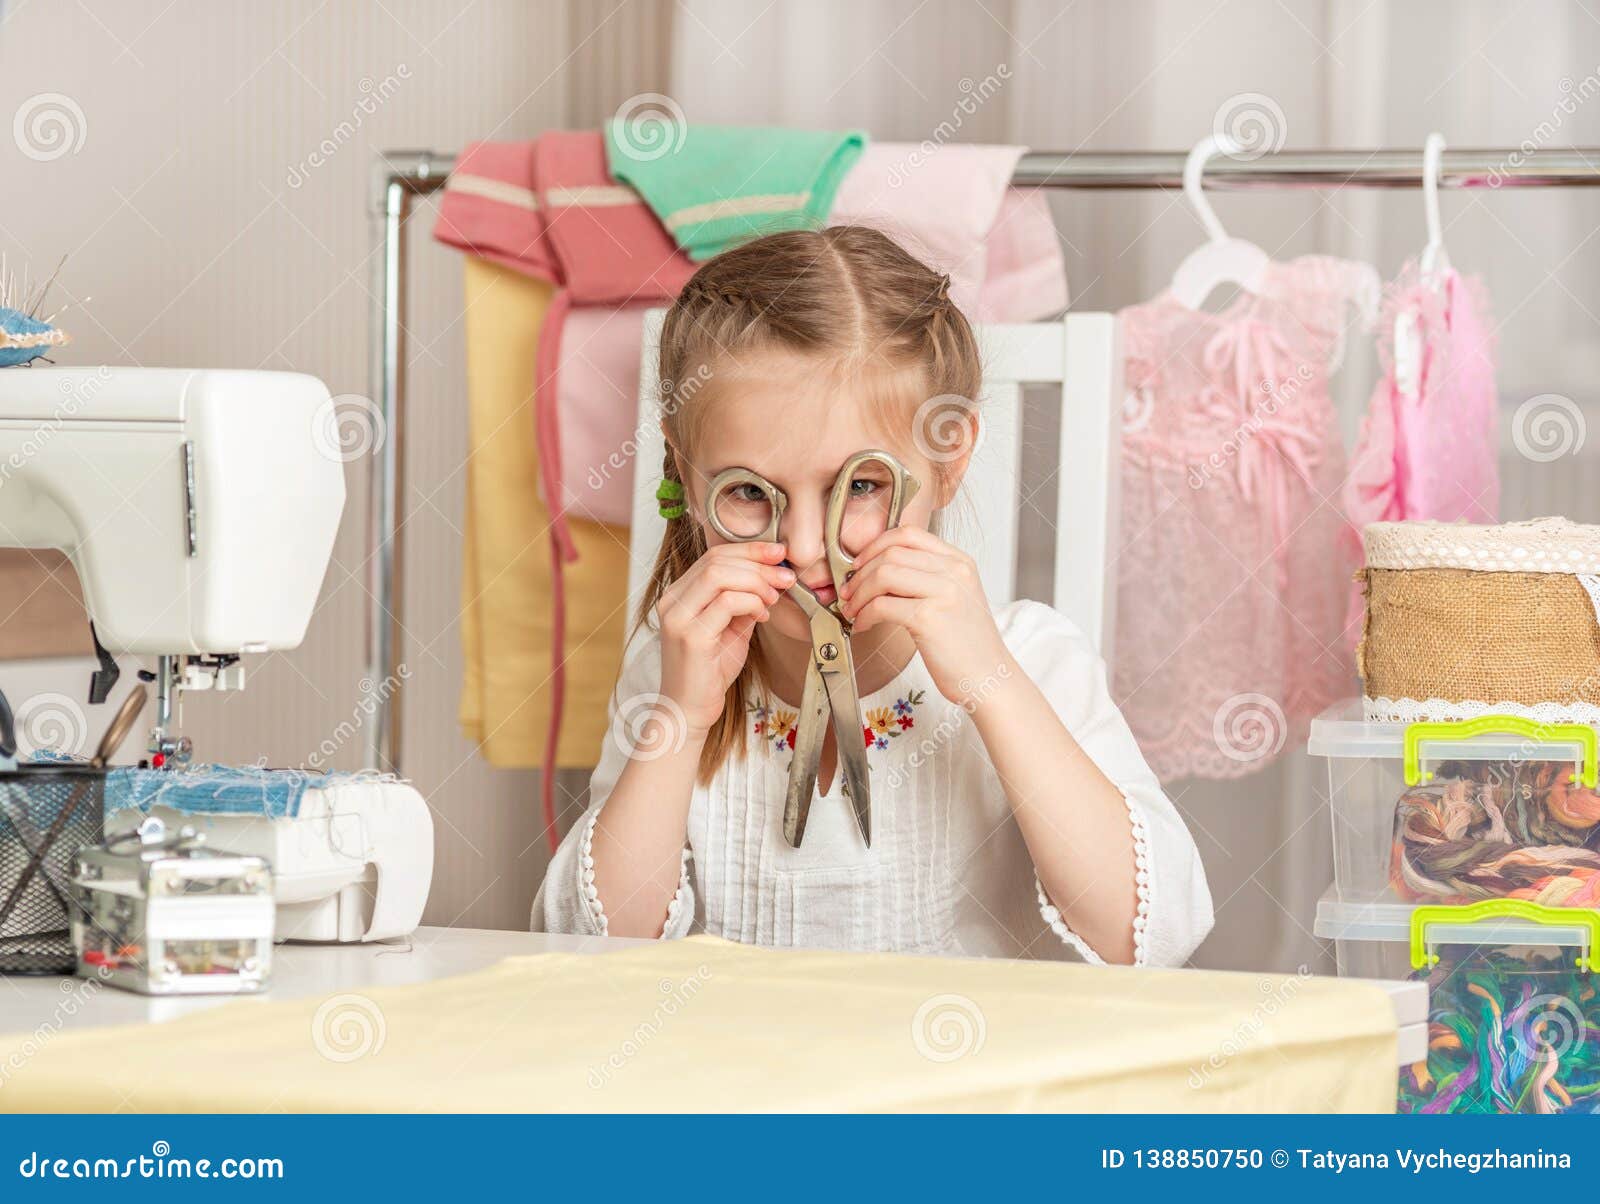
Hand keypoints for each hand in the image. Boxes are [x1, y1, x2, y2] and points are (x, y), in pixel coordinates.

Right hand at [655, 542, 793, 734]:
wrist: (689, 710)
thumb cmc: (709, 672)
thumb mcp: (731, 628)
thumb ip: (745, 602)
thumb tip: (771, 579)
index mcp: (679, 594)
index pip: (714, 555)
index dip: (750, 549)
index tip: (778, 553)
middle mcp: (672, 601)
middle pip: (717, 560)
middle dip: (758, 564)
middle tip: (785, 577)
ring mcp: (678, 617)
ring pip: (720, 576)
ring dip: (756, 582)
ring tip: (774, 598)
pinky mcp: (691, 636)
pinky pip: (726, 603)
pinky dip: (752, 603)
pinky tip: (763, 616)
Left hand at [838, 527, 1012, 708]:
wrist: (988, 678)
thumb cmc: (967, 645)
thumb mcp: (955, 597)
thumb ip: (926, 577)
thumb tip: (877, 569)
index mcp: (959, 561)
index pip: (908, 534)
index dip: (876, 546)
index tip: (860, 564)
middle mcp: (954, 571)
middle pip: (891, 553)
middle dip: (860, 573)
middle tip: (848, 592)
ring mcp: (943, 592)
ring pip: (883, 575)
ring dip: (859, 594)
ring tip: (853, 610)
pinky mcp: (928, 618)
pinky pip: (881, 606)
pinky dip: (864, 615)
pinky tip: (862, 626)